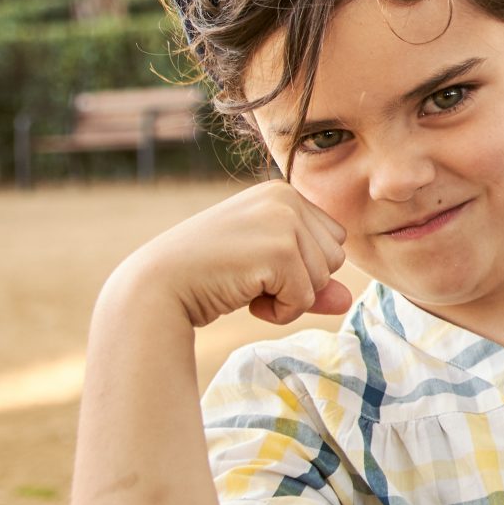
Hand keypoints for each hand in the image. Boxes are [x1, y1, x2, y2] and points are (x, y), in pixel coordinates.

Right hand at [103, 179, 352, 329]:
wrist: (155, 288)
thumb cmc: (207, 276)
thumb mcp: (265, 269)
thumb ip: (310, 280)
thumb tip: (348, 300)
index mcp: (282, 193)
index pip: (333, 239)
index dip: (300, 266)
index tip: (256, 266)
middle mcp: (286, 198)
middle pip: (336, 258)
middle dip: (299, 281)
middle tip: (249, 277)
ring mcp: (284, 222)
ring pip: (324, 280)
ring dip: (288, 298)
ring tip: (244, 285)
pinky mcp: (279, 251)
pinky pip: (305, 298)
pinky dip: (280, 312)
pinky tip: (245, 299)